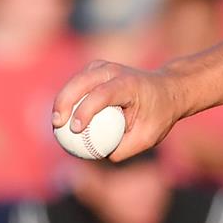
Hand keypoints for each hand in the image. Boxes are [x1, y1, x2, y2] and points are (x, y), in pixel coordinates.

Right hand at [51, 61, 186, 162]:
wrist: (167, 90)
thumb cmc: (158, 116)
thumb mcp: (149, 137)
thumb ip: (126, 148)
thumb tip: (101, 155)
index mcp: (129, 84)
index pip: (102, 94)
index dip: (85, 110)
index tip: (74, 129)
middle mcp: (114, 71)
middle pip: (82, 81)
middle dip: (65, 101)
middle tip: (57, 125)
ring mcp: (103, 67)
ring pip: (76, 80)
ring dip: (62, 99)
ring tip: (56, 123)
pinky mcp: (95, 70)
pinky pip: (77, 83)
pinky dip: (68, 98)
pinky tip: (63, 117)